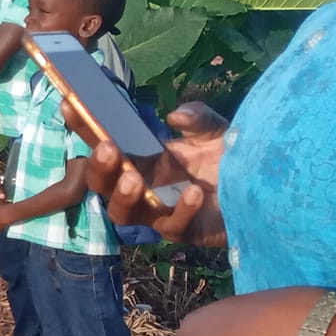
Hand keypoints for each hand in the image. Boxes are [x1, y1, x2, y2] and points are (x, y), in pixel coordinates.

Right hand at [75, 100, 229, 245]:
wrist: (265, 190)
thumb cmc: (234, 161)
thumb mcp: (216, 132)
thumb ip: (199, 119)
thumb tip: (175, 116)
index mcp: (143, 160)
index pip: (105, 144)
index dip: (85, 127)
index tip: (70, 104)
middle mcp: (144, 187)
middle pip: (103, 185)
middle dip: (98, 168)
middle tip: (107, 149)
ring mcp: (159, 212)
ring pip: (122, 214)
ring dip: (123, 197)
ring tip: (134, 179)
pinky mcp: (183, 232)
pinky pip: (171, 227)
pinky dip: (179, 210)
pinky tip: (192, 193)